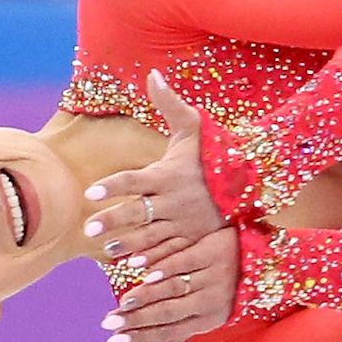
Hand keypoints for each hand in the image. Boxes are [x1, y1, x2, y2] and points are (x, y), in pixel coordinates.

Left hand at [83, 69, 224, 265]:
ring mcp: (185, 221)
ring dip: (129, 244)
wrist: (252, 179)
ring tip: (107, 250)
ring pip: (153, 235)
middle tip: (90, 228)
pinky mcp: (194, 237)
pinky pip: (172, 251)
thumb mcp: (194, 128)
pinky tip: (137, 267)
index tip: (91, 193)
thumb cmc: (214, 153)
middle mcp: (175, 199)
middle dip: (115, 220)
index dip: (114, 186)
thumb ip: (169, 104)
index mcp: (169, 174)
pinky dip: (155, 260)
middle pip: (140, 211)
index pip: (135, 180)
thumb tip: (152, 74)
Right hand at [102, 226, 239, 341]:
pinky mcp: (213, 252)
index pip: (169, 331)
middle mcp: (212, 301)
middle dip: (137, 319)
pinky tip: (146, 272)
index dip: (141, 337)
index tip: (113, 340)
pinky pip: (186, 261)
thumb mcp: (207, 312)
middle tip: (109, 322)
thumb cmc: (226, 288)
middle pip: (169, 312)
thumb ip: (179, 332)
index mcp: (209, 319)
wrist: (256, 252)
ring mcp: (214, 276)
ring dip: (147, 296)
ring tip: (123, 301)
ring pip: (174, 289)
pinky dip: (166, 268)